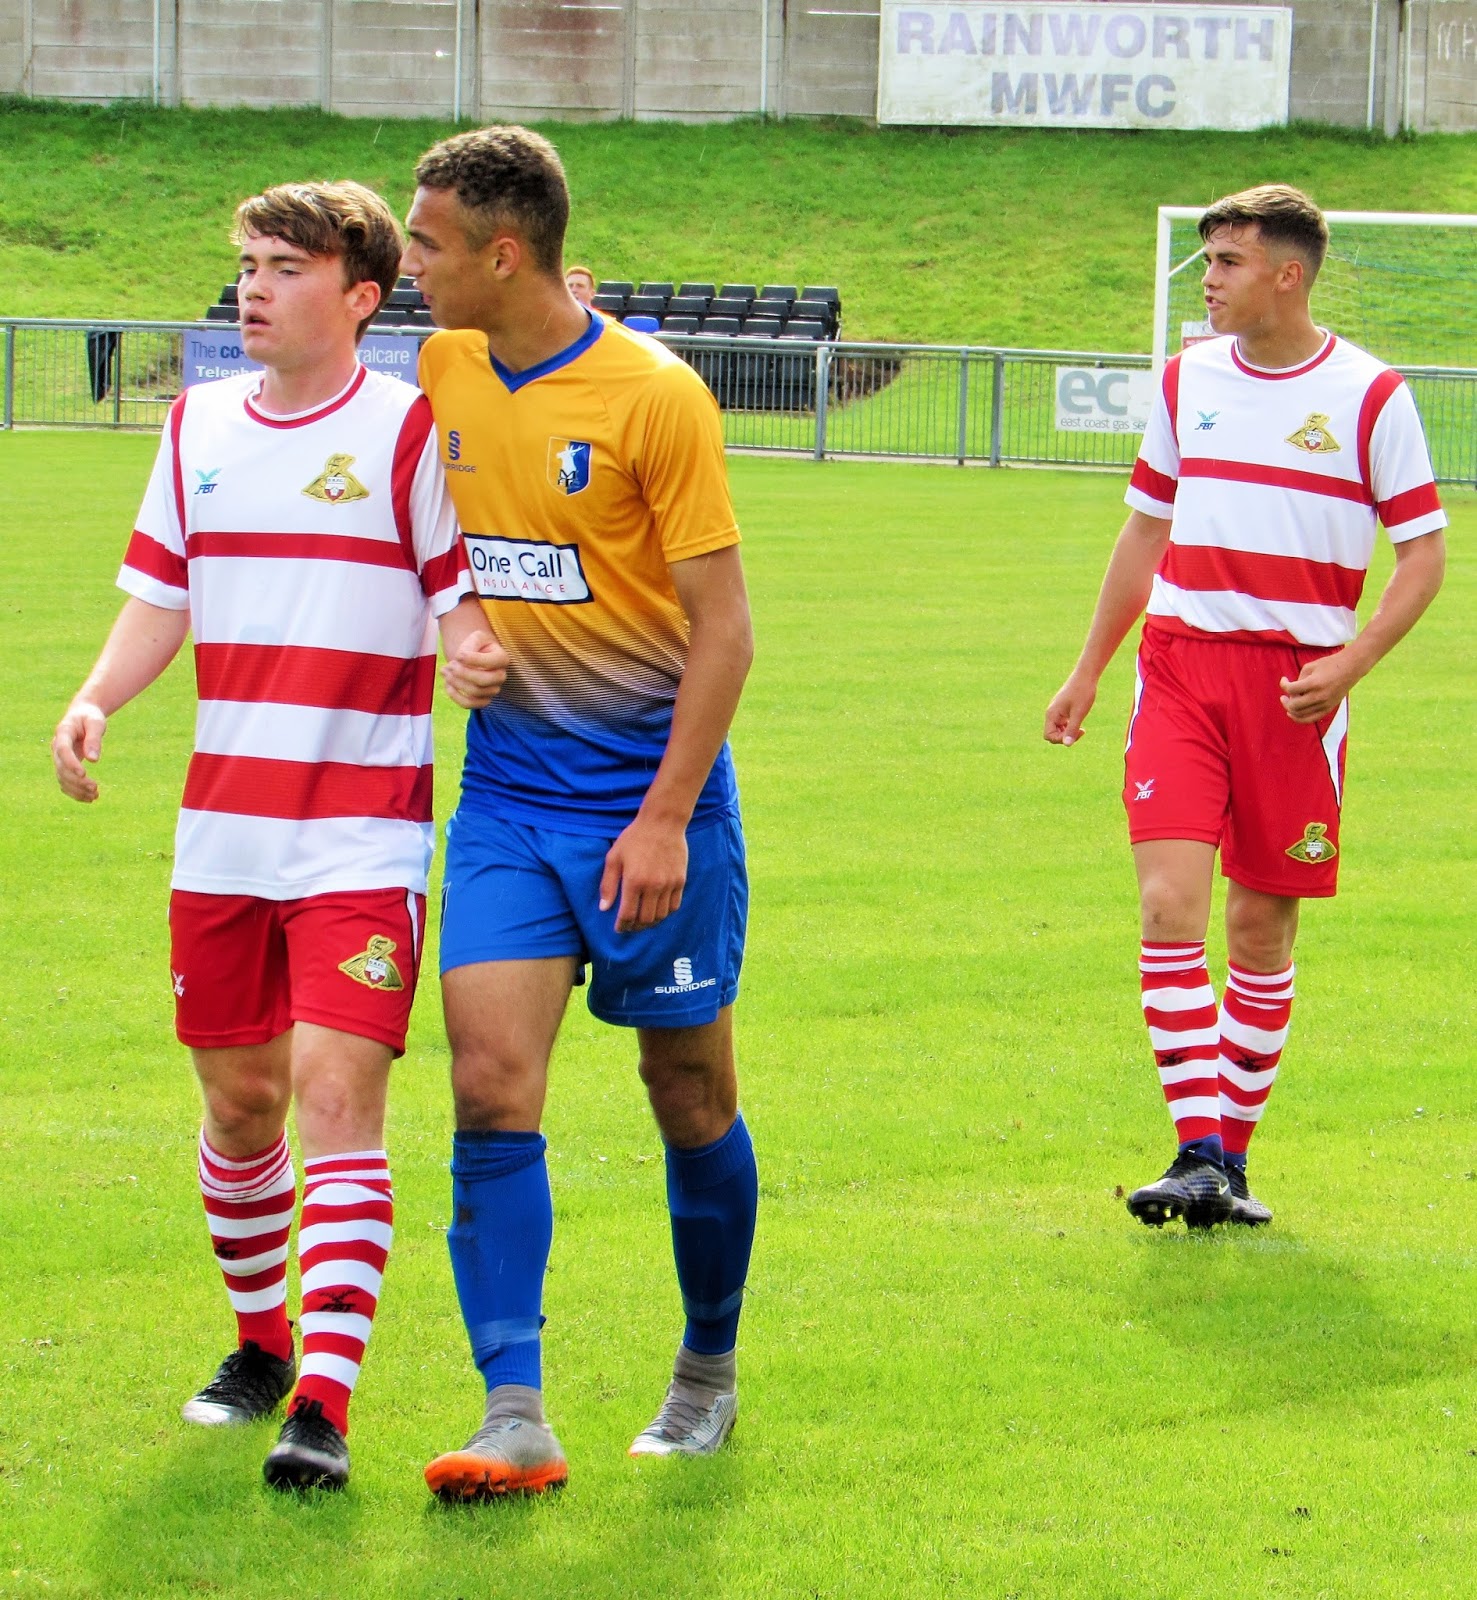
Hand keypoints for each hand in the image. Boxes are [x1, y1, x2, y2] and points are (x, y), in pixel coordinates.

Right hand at [53, 701, 106, 801]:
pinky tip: (90, 798)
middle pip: (61, 767)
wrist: (82, 715)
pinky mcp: (64, 765)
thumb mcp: (96, 722)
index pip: (62, 750)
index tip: (84, 774)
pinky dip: (75, 792)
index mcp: (63, 732)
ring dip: (76, 790)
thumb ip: (94, 738)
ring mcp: (59, 757)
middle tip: (95, 788)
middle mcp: (57, 746)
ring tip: (95, 796)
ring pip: (62, 778)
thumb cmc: (90, 717)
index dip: (71, 763)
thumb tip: (93, 760)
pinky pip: (65, 782)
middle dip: (77, 781)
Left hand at [442, 629, 508, 709]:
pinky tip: (447, 684)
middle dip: (463, 673)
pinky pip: (470, 704)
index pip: (490, 662)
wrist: (475, 656)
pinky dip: (456, 696)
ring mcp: (493, 690)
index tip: (458, 654)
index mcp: (502, 658)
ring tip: (445, 670)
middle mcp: (500, 676)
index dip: (472, 660)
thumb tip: (461, 659)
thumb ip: (471, 643)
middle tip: (450, 665)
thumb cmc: (476, 646)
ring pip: (475, 692)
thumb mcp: (476, 637)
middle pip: (483, 680)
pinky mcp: (483, 700)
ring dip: (456, 682)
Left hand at [599, 812, 688, 933]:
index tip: (619, 928)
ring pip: (661, 915)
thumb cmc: (634, 838)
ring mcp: (668, 884)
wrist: (663, 823)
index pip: (628, 914)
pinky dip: (665, 913)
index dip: (622, 925)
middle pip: (645, 919)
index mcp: (633, 881)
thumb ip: (608, 884)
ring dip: (651, 923)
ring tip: (643, 921)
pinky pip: (674, 906)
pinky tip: (658, 911)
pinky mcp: (680, 881)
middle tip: (630, 927)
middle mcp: (652, 886)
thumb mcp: (614, 857)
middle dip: (635, 927)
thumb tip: (604, 908)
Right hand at [1044, 670, 1097, 745]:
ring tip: (1081, 728)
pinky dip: (1070, 726)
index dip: (1061, 739)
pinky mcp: (1063, 709)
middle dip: (1065, 737)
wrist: (1086, 675)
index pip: (1049, 735)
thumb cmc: (1082, 693)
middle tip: (1080, 730)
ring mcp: (1057, 711)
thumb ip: (1071, 729)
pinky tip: (1080, 722)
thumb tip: (1067, 745)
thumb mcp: (1078, 713)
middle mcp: (1051, 713)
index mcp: (1052, 714)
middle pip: (1052, 734)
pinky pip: (1062, 723)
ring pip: (1057, 729)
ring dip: (1068, 732)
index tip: (1077, 731)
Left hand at [1280, 652, 1359, 723]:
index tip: (1284, 680)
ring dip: (1290, 709)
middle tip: (1284, 696)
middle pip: (1293, 705)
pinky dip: (1299, 718)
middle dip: (1285, 701)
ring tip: (1288, 703)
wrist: (1351, 668)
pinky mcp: (1328, 708)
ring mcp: (1324, 704)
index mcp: (1314, 683)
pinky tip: (1292, 714)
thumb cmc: (1329, 664)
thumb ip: (1298, 680)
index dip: (1283, 684)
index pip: (1291, 689)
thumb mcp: (1310, 667)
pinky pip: (1310, 719)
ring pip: (1300, 714)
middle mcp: (1319, 696)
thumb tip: (1291, 692)